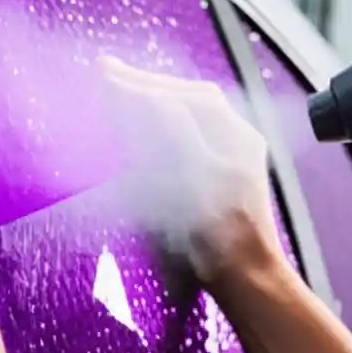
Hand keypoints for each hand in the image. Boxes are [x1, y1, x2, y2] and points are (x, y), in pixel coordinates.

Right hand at [98, 57, 288, 287]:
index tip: (108, 73)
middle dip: (147, 85)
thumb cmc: (223, 237)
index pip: (186, 94)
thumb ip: (175, 132)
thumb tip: (152, 96)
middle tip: (107, 71)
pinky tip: (140, 125)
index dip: (146, 82)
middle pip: (188, 99)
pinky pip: (185, 137)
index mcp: (235, 136)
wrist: (244, 281)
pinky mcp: (212, 181)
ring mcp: (226, 160)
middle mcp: (235, 141)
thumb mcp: (195, 179)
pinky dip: (158, 124)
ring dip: (153, 100)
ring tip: (119, 88)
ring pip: (187, 115)